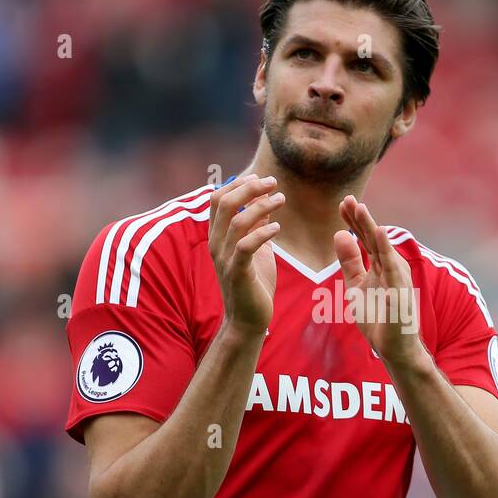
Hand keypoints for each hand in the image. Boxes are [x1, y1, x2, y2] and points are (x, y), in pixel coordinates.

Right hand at [209, 174, 283, 337]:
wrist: (248, 320)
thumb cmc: (253, 283)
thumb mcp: (256, 249)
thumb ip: (256, 225)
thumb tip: (263, 200)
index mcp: (218, 236)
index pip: (218, 199)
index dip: (238, 183)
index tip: (260, 177)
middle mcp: (216, 244)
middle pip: (225, 203)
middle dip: (249, 187)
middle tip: (273, 182)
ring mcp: (225, 259)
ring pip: (237, 221)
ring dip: (261, 206)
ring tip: (281, 199)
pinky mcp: (238, 273)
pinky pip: (246, 246)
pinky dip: (261, 232)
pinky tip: (277, 227)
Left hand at [334, 194, 425, 367]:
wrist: (394, 348)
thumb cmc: (379, 317)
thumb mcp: (356, 286)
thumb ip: (350, 262)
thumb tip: (339, 234)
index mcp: (380, 265)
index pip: (365, 239)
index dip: (354, 221)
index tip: (342, 203)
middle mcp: (391, 268)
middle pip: (374, 240)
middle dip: (362, 221)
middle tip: (349, 200)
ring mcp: (397, 280)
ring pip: (384, 252)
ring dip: (374, 232)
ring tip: (364, 215)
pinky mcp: (400, 294)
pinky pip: (393, 272)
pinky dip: (387, 255)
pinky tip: (380, 238)